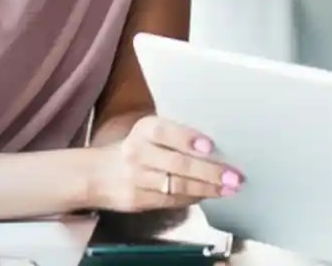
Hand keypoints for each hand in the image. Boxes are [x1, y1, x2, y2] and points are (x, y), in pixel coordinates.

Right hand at [86, 116, 243, 211]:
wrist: (96, 174)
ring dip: (207, 189)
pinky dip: (193, 198)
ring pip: (176, 186)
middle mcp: (138, 153)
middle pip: (177, 164)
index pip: (165, 133)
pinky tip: (209, 195)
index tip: (210, 146)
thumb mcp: (150, 133)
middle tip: (235, 176)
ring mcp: (136, 179)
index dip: (187, 139)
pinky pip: (170, 200)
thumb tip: (218, 147)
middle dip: (210, 171)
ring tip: (229, 189)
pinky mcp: (137, 200)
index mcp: (144, 130)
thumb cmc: (138, 148)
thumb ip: (177, 136)